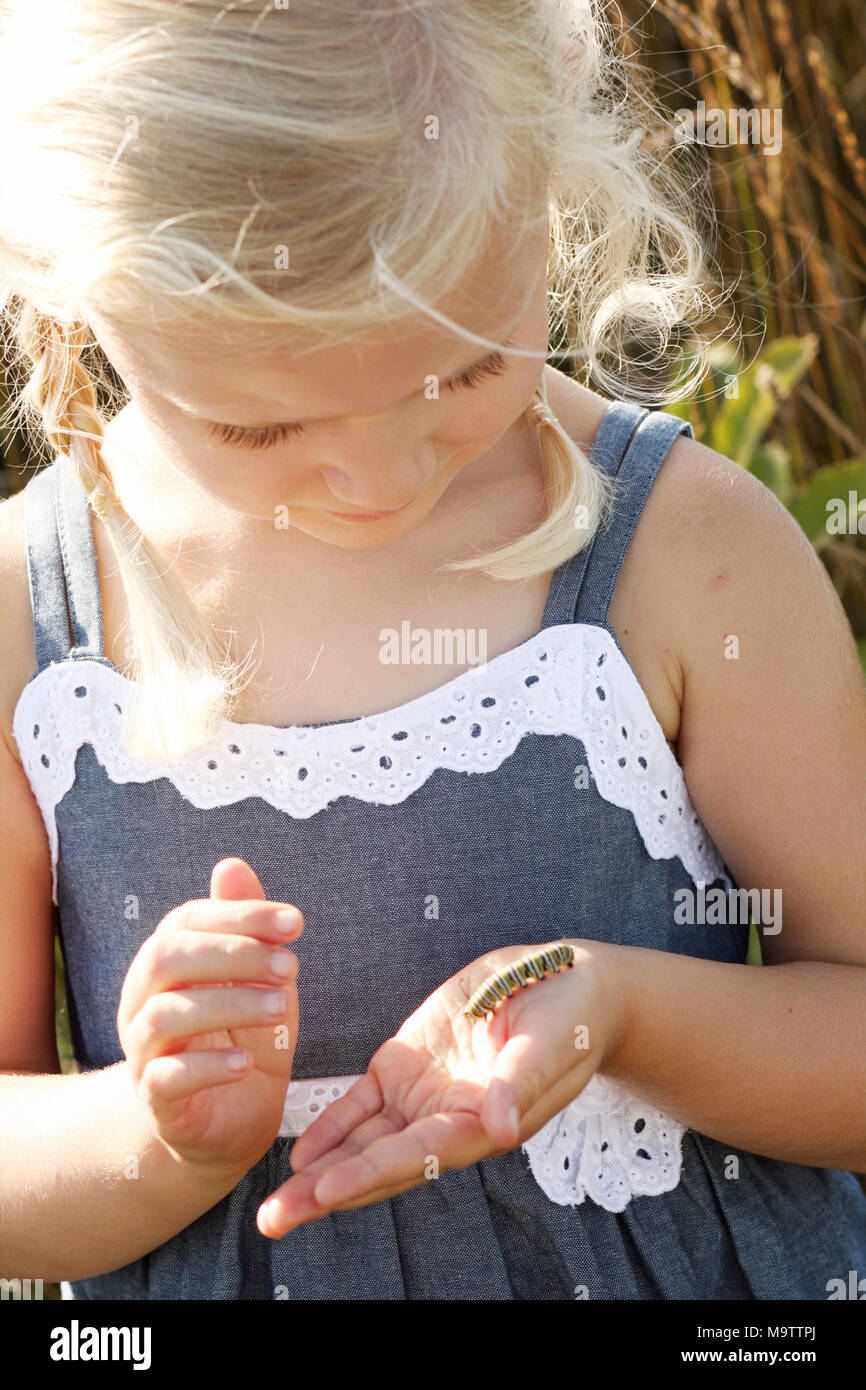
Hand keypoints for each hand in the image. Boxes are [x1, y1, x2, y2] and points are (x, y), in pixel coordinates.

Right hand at [118, 858, 303, 1176]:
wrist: (225, 1122)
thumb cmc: (240, 1037)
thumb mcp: (255, 981)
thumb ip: (245, 929)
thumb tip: (231, 864)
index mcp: (167, 962)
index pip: (189, 920)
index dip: (240, 915)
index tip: (295, 922)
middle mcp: (143, 1000)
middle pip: (166, 958)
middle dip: (231, 953)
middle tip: (290, 964)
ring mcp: (143, 1051)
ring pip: (166, 1015)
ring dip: (229, 1004)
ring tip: (282, 1007)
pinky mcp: (155, 1100)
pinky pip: (166, 1078)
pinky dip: (208, 1067)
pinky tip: (246, 1061)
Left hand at [257, 938, 627, 1234]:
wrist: (564, 983)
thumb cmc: (570, 1017)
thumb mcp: (550, 1044)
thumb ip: (518, 1083)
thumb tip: (498, 1130)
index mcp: (481, 1125)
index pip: (417, 1156)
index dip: (370, 1174)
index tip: (324, 1192)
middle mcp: (446, 1121)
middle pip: (377, 1164)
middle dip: (325, 1194)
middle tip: (274, 1220)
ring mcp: (423, 1096)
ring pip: (361, 1141)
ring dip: (318, 1172)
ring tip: (274, 1205)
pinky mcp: (407, 1064)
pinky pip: (361, 1103)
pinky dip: (331, 1126)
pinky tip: (299, 1153)